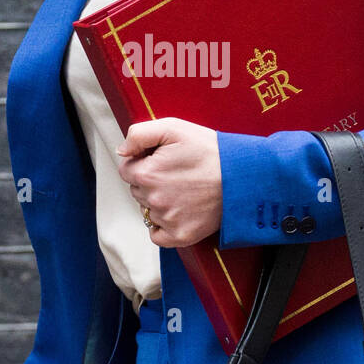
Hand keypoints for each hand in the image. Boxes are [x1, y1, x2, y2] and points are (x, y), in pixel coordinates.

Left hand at [116, 116, 222, 247]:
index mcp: (147, 173)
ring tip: (184, 190)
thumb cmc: (210, 150)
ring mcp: (167, 220)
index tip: (162, 160)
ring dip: (158, 202)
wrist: (242, 176)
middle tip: (176, 173)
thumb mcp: (174, 127)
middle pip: (136, 190)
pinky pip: (157, 235)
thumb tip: (122, 150)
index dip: (142, 162)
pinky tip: (179, 211)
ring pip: (148, 210)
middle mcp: (153, 199)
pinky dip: (163, 227)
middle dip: (150, 181)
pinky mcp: (180, 236)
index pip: (126, 170)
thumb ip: (139, 134)